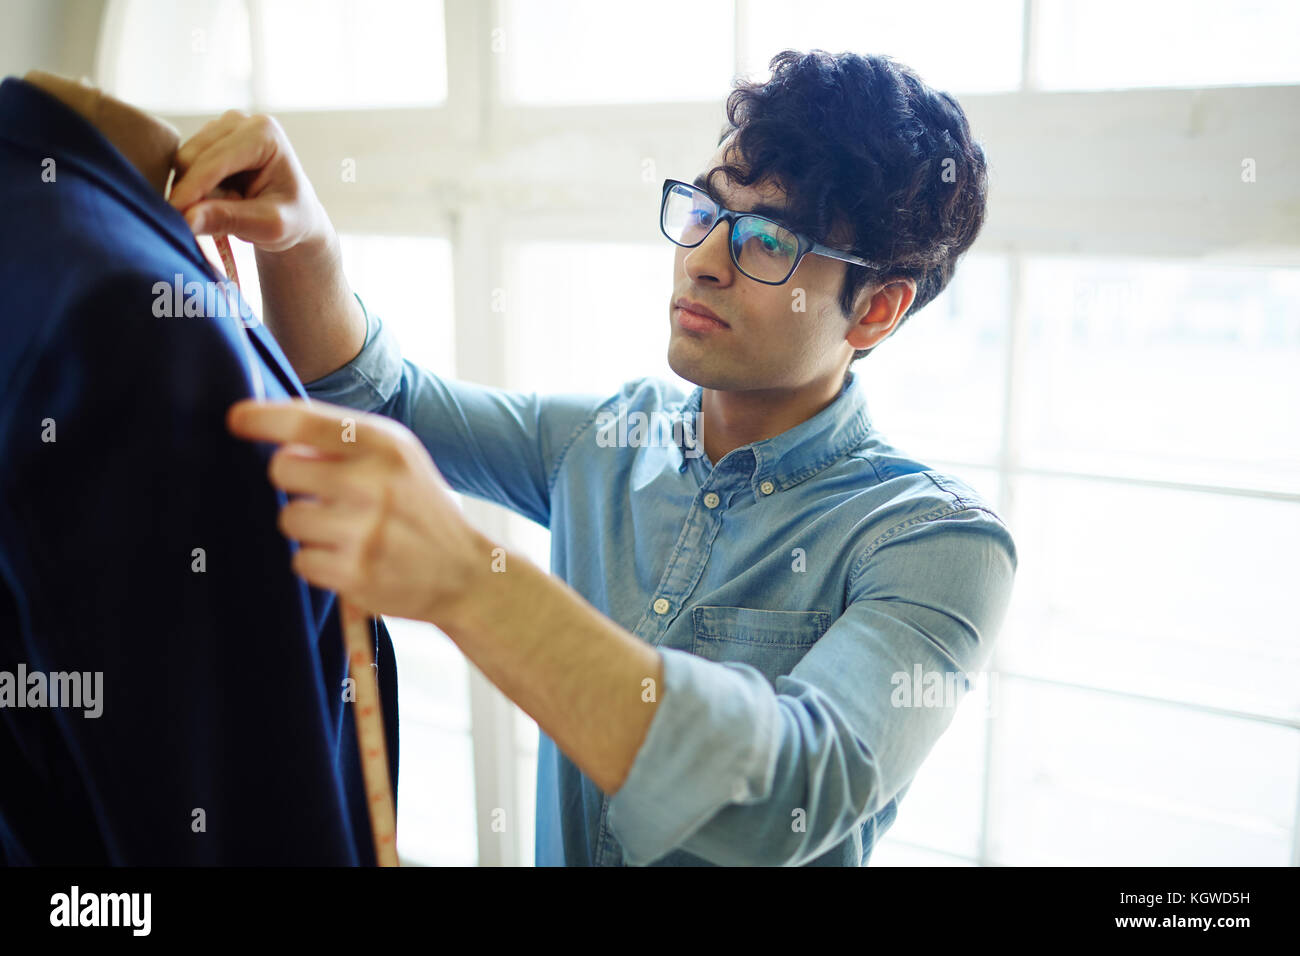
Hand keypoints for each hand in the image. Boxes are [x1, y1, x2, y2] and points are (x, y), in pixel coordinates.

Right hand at [169, 110, 330, 253]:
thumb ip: (230, 219)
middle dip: (194, 193)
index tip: (175, 215)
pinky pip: (183, 168)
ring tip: (229, 208)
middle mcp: (240, 121)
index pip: (216, 160)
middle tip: (220, 221)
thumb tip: (185, 217)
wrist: (294, 214)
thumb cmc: (291, 219)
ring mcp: (220, 127)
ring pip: (183, 162)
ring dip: (195, 193)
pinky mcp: (206, 140)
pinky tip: (218, 200)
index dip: (193, 188)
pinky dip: (193, 189)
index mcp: (264, 133)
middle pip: (192, 157)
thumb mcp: (270, 226)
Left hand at [226, 398, 490, 623]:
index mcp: (384, 445)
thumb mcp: (398, 458)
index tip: (236, 420)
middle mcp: (374, 483)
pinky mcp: (354, 574)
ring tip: (344, 531)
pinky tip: (349, 559)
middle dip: (291, 481)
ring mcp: (363, 531)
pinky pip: (300, 561)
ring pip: (288, 519)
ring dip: (307, 527)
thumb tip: (275, 434)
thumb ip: (343, 441)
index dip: (261, 418)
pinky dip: (317, 562)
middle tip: (321, 493)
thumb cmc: (419, 507)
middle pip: (282, 470)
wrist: (465, 573)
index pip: (304, 422)